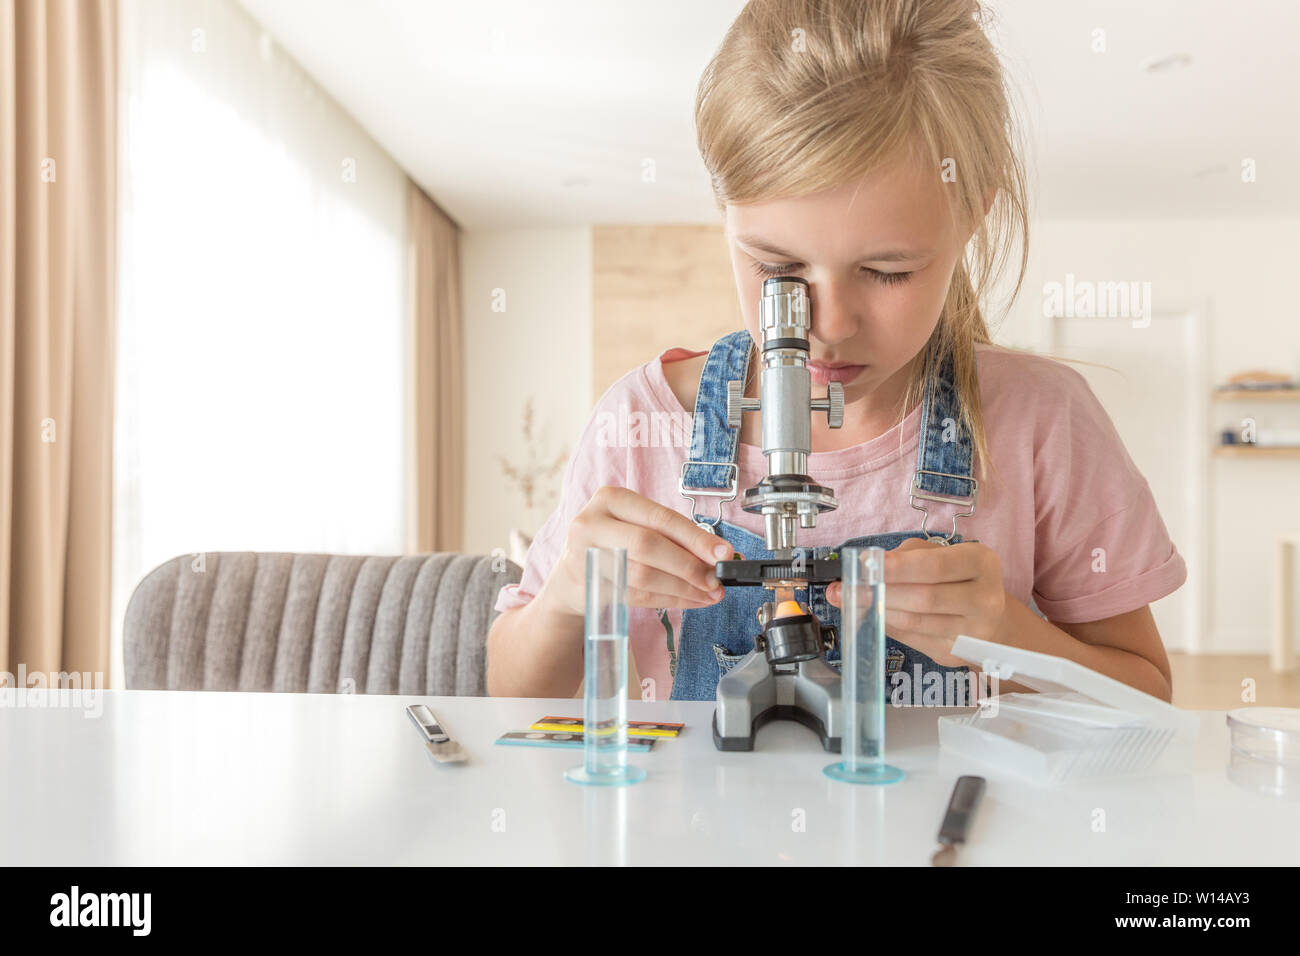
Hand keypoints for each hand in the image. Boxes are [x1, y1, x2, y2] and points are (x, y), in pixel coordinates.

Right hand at [537, 485, 743, 617]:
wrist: (572, 575)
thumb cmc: (614, 544)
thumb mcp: (637, 526)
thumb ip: (672, 536)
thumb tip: (717, 555)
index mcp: (611, 499)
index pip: (660, 518)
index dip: (695, 537)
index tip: (723, 553)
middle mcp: (592, 523)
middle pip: (649, 545)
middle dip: (689, 565)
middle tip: (716, 579)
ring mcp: (585, 556)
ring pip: (644, 575)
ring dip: (683, 588)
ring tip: (709, 593)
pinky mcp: (588, 586)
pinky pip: (638, 596)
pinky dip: (670, 600)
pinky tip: (690, 600)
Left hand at [825, 538, 1006, 665]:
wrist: (991, 619)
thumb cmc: (959, 579)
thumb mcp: (945, 555)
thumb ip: (909, 555)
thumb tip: (867, 565)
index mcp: (982, 564)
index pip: (935, 566)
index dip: (897, 567)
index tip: (864, 563)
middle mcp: (985, 599)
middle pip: (923, 598)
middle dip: (878, 592)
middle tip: (842, 588)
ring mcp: (973, 632)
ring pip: (915, 622)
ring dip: (876, 611)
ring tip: (849, 601)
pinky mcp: (956, 654)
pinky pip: (912, 639)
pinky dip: (887, 626)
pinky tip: (871, 616)